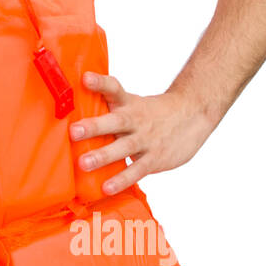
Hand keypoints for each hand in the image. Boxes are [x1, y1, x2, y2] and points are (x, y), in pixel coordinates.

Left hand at [69, 72, 210, 195]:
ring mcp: (146, 139)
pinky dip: (122, 180)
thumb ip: (107, 107)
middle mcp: (136, 119)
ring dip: (103, 156)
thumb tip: (70, 113)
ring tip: (84, 163)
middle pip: (115, 121)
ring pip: (124, 147)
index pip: (113, 88)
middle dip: (94, 127)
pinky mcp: (155, 158)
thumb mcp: (132, 103)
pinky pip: (136, 170)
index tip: (85, 78)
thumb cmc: (153, 112)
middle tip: (73, 132)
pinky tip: (106, 188)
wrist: (194, 114)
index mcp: (128, 103)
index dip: (99, 82)